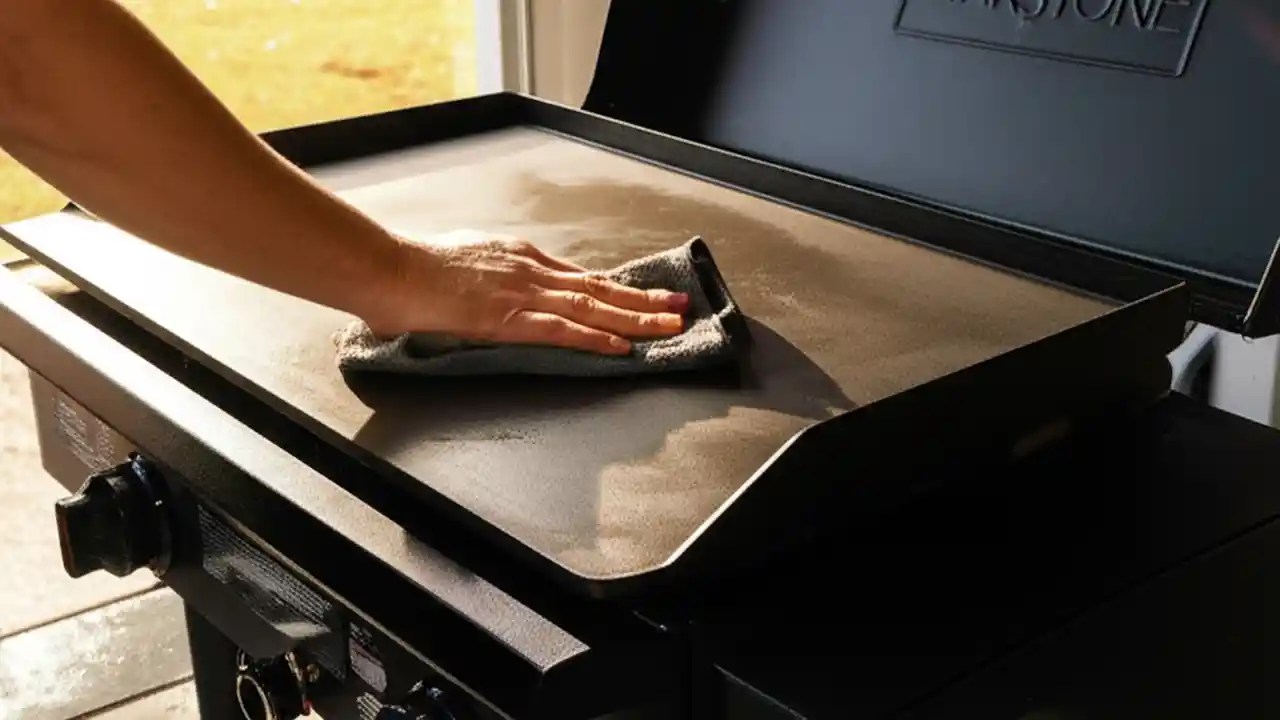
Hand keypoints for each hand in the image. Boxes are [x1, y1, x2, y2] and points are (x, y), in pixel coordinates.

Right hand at [364, 230, 688, 354]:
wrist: (388, 268)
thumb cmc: (413, 266)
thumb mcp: (462, 257)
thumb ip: (487, 272)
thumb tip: (491, 284)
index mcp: (518, 257)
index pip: (578, 275)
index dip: (615, 288)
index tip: (642, 294)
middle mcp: (529, 269)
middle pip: (598, 287)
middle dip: (642, 299)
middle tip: (678, 307)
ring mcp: (522, 292)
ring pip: (591, 306)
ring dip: (635, 318)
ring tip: (668, 326)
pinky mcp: (508, 318)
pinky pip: (562, 330)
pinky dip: (595, 338)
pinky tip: (621, 347)